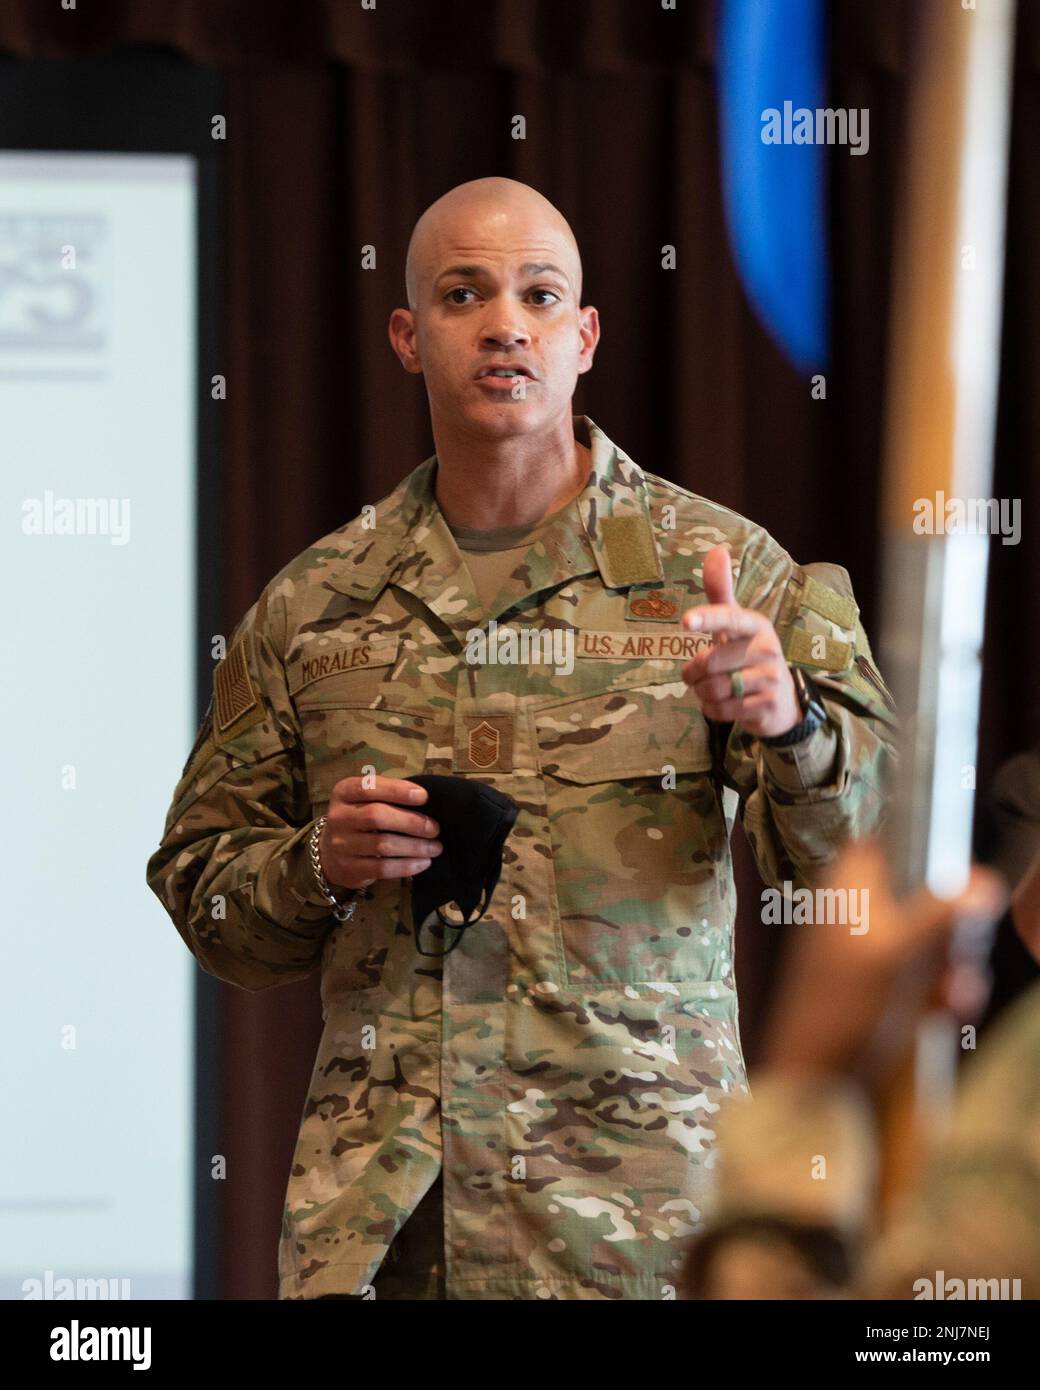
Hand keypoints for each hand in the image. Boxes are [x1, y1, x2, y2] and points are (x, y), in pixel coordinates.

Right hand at [319, 775, 442, 887]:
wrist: (331, 853)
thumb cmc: (359, 819)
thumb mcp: (364, 799)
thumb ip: (388, 793)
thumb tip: (424, 798)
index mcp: (343, 793)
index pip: (369, 787)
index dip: (397, 790)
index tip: (423, 797)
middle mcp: (339, 817)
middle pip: (377, 816)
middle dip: (411, 822)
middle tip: (434, 828)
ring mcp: (341, 845)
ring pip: (382, 845)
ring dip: (415, 846)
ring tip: (435, 847)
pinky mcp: (349, 869)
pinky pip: (382, 868)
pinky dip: (407, 866)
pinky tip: (423, 862)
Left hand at [680, 545, 801, 737]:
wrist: (781, 699)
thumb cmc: (747, 654)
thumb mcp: (735, 624)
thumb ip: (720, 592)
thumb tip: (716, 549)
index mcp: (755, 624)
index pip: (728, 618)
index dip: (706, 619)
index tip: (686, 622)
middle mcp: (766, 648)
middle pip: (708, 663)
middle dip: (693, 674)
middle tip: (698, 675)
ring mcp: (770, 678)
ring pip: (713, 689)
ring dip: (702, 693)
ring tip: (714, 689)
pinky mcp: (767, 705)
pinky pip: (722, 710)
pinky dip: (713, 710)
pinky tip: (724, 704)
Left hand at [761, 836, 1006, 1074]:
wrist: (813, 1081)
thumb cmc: (845, 1007)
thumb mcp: (897, 953)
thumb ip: (939, 913)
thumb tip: (984, 878)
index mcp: (847, 888)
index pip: (876, 844)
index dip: (914, 849)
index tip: (952, 870)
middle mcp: (853, 914)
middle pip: (915, 896)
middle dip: (949, 925)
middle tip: (961, 951)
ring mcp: (863, 954)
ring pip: (922, 940)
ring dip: (949, 965)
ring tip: (956, 994)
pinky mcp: (875, 991)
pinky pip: (916, 979)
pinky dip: (936, 992)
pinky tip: (948, 1012)